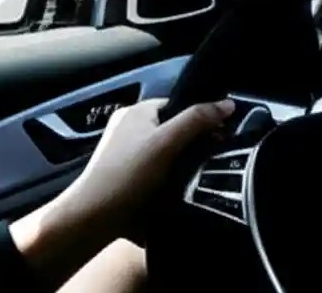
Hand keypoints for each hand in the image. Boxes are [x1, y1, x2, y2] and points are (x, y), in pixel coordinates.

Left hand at [10, 97, 234, 288]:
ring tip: (197, 176)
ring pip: (165, 152)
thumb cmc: (129, 173)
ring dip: (181, 164)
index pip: (179, 105)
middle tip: (211, 159)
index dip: (200, 118)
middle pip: (173, 129)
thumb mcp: (167, 142)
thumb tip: (229, 104)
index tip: (219, 138)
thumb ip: (197, 120)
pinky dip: (168, 178)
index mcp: (137, 111)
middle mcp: (129, 127)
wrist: (93, 217)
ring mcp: (125, 152)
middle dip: (192, 143)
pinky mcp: (125, 175)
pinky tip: (178, 190)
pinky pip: (155, 170)